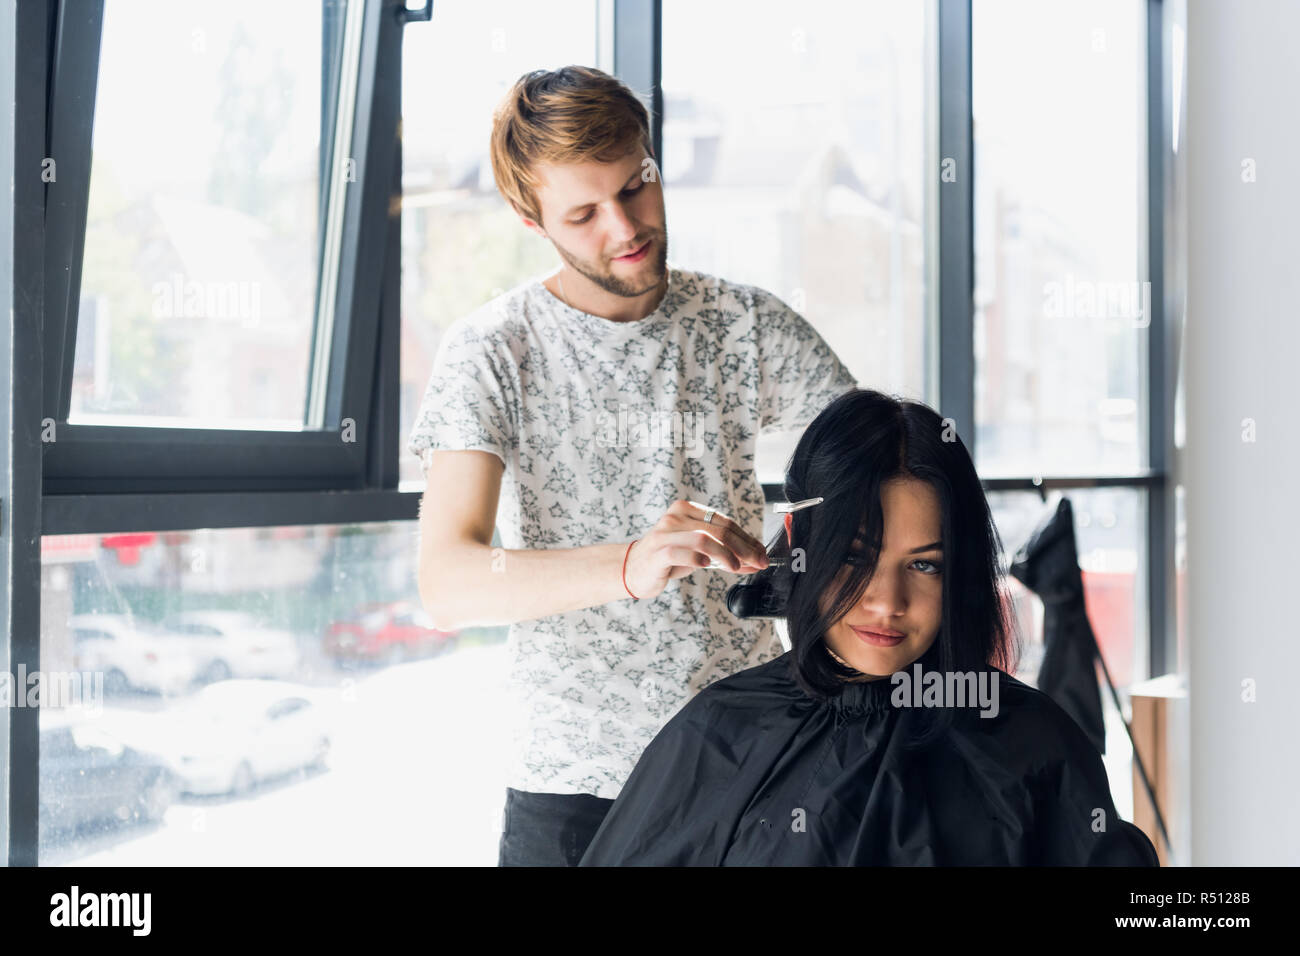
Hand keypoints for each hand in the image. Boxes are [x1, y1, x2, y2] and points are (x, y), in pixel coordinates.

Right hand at [623, 500, 769, 600]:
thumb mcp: (698, 553)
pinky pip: (686, 552)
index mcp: (687, 509)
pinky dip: (702, 559)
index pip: (724, 521)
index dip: (747, 538)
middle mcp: (676, 516)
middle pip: (719, 529)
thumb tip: (756, 560)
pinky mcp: (659, 549)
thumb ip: (724, 554)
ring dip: (727, 554)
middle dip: (744, 547)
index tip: (761, 553)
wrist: (632, 568)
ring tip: (738, 567)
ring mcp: (666, 532)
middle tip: (759, 561)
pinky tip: (709, 565)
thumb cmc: (667, 559)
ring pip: (705, 538)